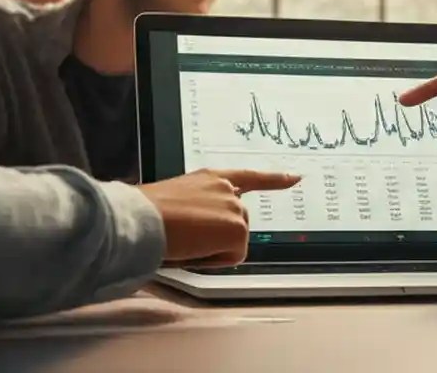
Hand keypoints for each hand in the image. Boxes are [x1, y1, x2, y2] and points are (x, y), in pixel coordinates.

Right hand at [138, 169, 300, 267]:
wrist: (141, 219)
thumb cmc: (147, 214)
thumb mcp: (177, 201)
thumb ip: (198, 207)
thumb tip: (200, 229)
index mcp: (210, 178)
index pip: (248, 177)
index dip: (274, 179)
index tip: (295, 177)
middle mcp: (227, 189)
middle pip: (237, 225)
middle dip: (217, 239)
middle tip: (186, 239)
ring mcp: (235, 208)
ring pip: (233, 243)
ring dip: (213, 250)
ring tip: (185, 241)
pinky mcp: (237, 229)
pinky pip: (232, 257)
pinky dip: (215, 261)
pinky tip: (194, 249)